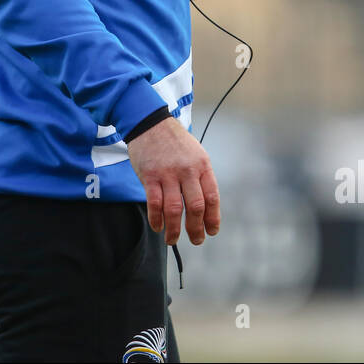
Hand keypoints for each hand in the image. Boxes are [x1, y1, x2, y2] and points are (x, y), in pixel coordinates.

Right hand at [127, 115, 219, 245]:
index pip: (212, 197)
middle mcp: (187, 170)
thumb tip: (204, 207)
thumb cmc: (174, 142)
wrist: (151, 123)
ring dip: (175, 229)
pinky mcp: (150, 176)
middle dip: (196, 228)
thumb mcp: (196, 154)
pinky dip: (156, 219)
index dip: (213, 218)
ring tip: (172, 240)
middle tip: (196, 240)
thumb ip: (200, 177)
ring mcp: (168, 173)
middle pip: (196, 206)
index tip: (212, 231)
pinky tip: (158, 227)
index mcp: (202, 166)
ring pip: (175, 209)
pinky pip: (155, 203)